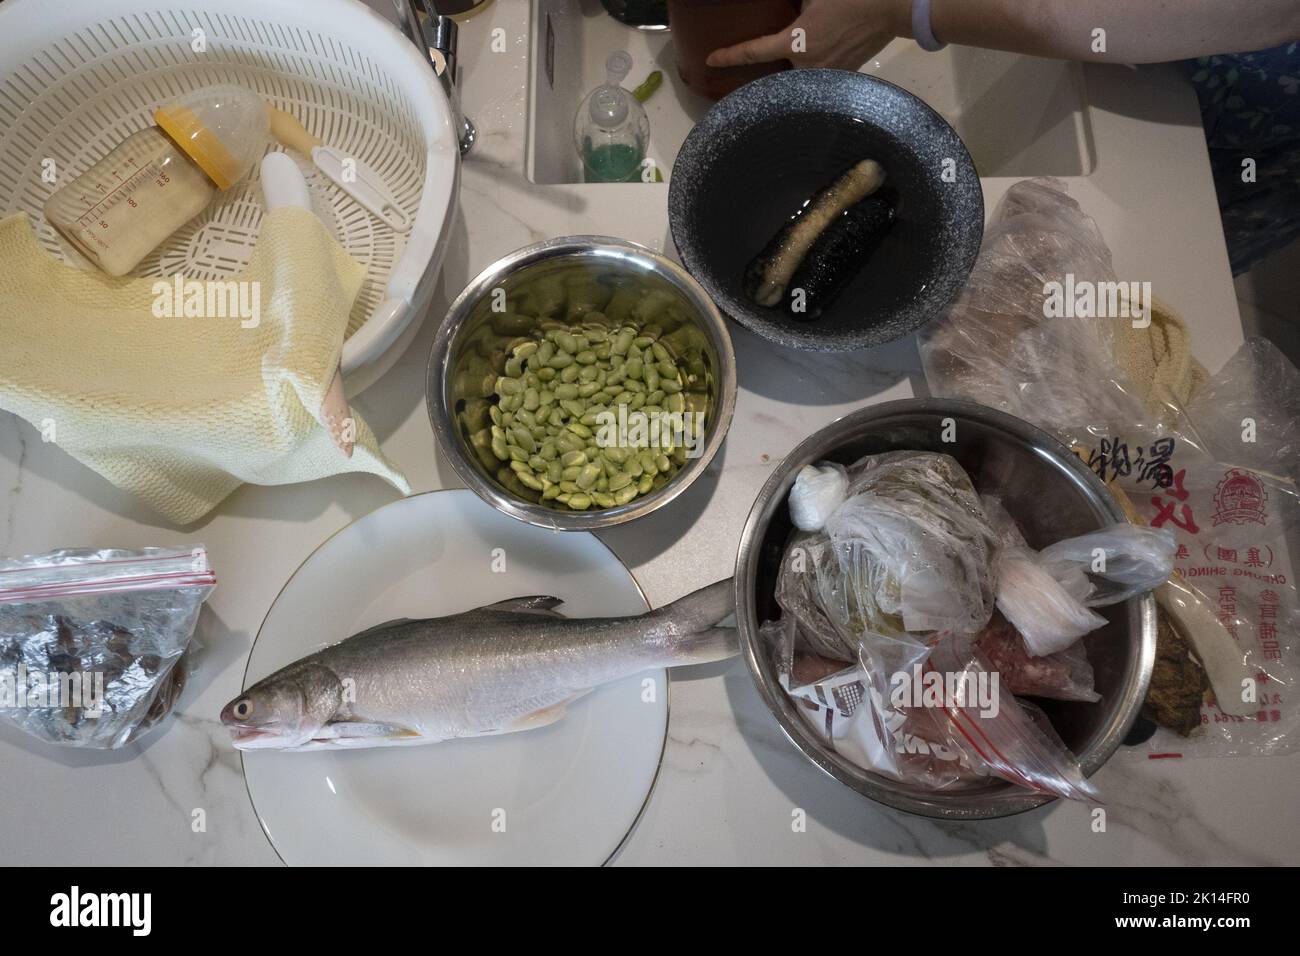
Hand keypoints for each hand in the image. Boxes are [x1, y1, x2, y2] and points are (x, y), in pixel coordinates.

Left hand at [705, 0, 910, 71]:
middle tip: (751, 74)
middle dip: (764, 75)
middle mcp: (806, 65)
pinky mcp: (842, 78)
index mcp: (795, 42)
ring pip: (796, 80)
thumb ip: (795, 8)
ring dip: (790, 75)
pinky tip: (814, 66)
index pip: (752, 51)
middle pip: (774, 75)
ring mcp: (825, 76)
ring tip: (785, 74)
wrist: (889, 9)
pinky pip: (818, 80)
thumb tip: (787, 11)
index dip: (728, 56)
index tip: (710, 60)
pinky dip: (811, 74)